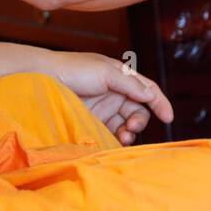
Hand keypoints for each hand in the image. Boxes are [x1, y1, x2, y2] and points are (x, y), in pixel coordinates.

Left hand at [42, 51, 172, 144]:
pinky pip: (110, 132)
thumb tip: (151, 96)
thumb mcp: (106, 72)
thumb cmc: (73, 69)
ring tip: (122, 136)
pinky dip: (115, 138)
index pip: (147, 90)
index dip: (160, 103)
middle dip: (139, 121)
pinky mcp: (91, 121)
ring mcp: (103, 108)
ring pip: (125, 124)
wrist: (41, 78)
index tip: (168, 118)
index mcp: (122, 77)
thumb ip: (130, 84)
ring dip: (128, 131)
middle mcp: (115, 93)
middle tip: (130, 128)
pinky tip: (114, 141)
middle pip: (138, 111)